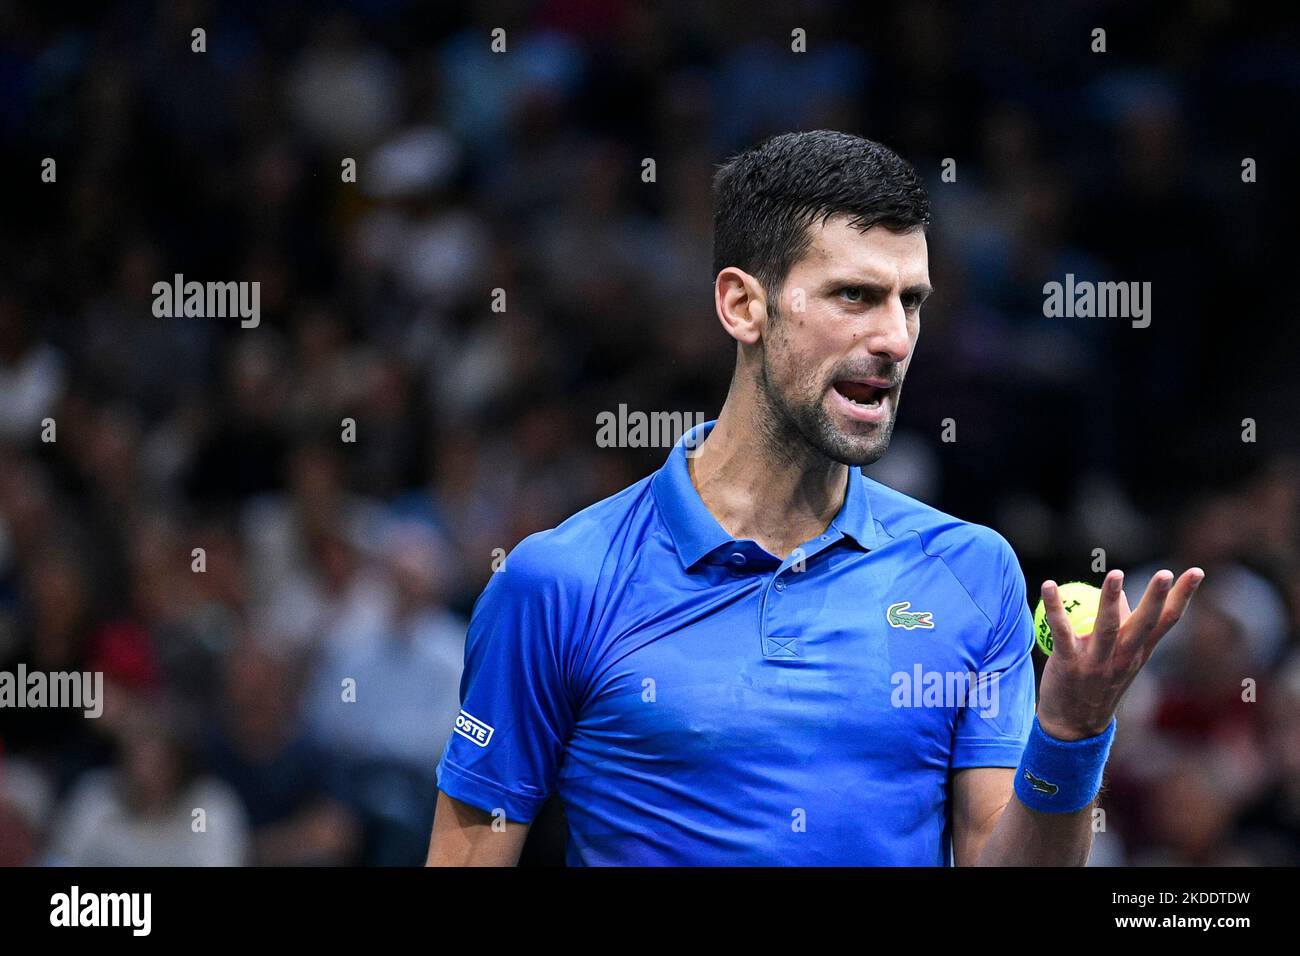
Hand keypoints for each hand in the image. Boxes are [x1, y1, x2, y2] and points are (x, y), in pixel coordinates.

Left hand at [1035, 567, 1203, 740]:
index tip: (1196, 570)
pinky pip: (1062, 632)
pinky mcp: (1070, 665)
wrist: (1074, 727)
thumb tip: (1123, 593)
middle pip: (1145, 623)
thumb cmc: (1096, 685)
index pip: (1167, 620)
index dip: (1182, 595)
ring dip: (1112, 600)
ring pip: (1108, 627)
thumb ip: (1125, 630)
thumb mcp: (1118, 660)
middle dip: (1156, 598)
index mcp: (1140, 653)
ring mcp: (1099, 663)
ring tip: (1115, 574)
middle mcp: (1125, 657)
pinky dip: (1055, 608)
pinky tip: (1049, 585)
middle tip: (1165, 572)